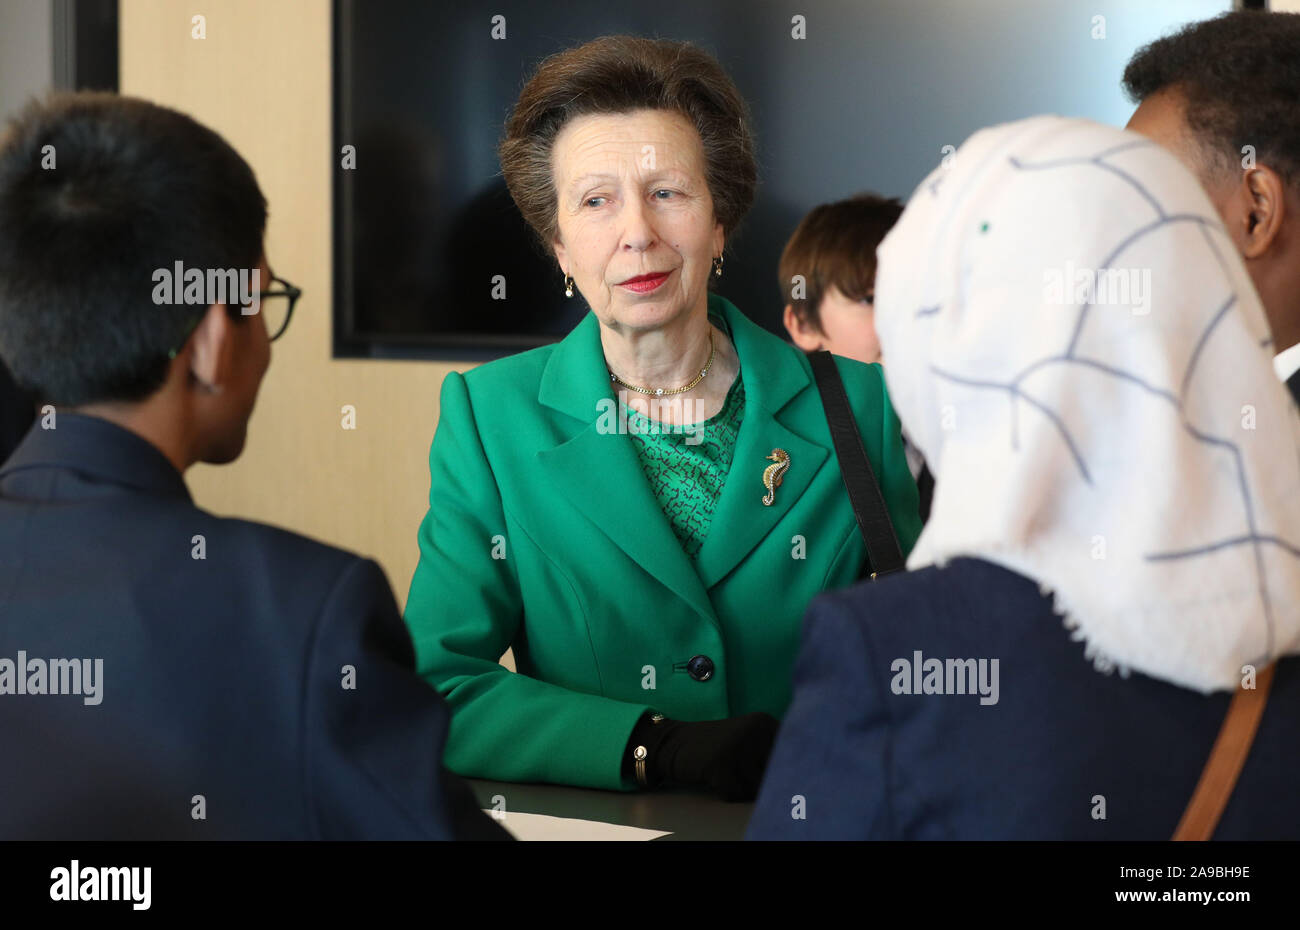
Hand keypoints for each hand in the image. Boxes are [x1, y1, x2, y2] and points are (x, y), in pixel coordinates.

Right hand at [633, 712, 779, 800]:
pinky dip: (728, 792)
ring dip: (744, 789)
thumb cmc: (719, 748)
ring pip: (757, 787)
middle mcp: (754, 730)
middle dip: (761, 782)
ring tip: (729, 774)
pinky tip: (716, 778)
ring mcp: (736, 746)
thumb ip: (774, 754)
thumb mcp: (750, 740)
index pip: (791, 756)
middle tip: (740, 771)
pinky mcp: (720, 764)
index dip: (782, 771)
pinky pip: (737, 794)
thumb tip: (796, 782)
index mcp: (765, 722)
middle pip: (775, 774)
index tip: (768, 772)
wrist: (676, 743)